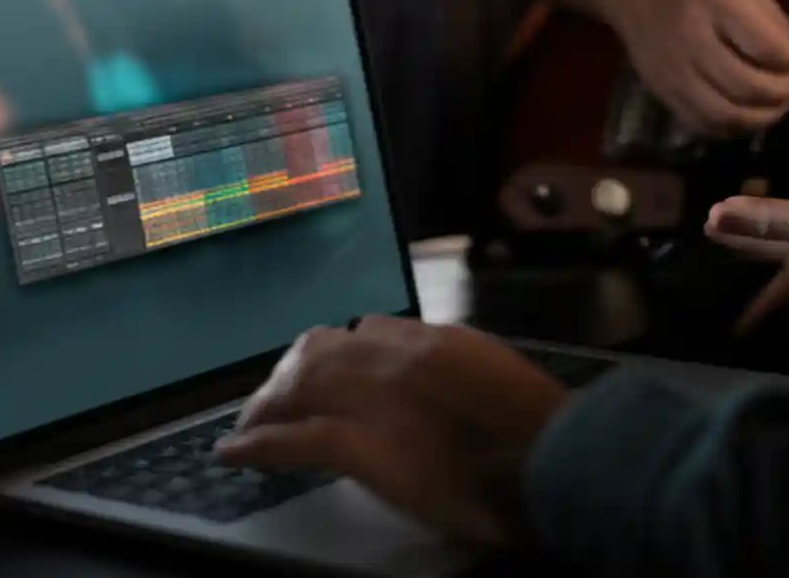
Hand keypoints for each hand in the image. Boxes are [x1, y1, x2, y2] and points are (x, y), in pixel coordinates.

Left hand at [214, 316, 568, 546]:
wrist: (552, 460)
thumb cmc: (544, 433)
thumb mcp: (506, 380)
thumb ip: (466, 370)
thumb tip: (445, 382)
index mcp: (437, 340)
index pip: (370, 329)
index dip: (342, 353)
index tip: (331, 372)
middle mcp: (398, 355)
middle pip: (322, 350)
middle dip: (294, 373)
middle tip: (278, 398)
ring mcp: (376, 396)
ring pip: (300, 385)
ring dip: (271, 402)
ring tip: (254, 422)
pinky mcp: (362, 444)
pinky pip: (294, 438)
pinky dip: (258, 443)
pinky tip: (236, 452)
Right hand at [606, 0, 788, 136]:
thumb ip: (774, 20)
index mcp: (715, 1)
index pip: (766, 47)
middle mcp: (691, 39)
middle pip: (747, 86)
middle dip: (782, 92)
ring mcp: (673, 72)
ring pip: (726, 115)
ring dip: (760, 118)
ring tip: (774, 105)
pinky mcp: (663, 94)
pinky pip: (703, 125)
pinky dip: (732, 128)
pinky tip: (745, 114)